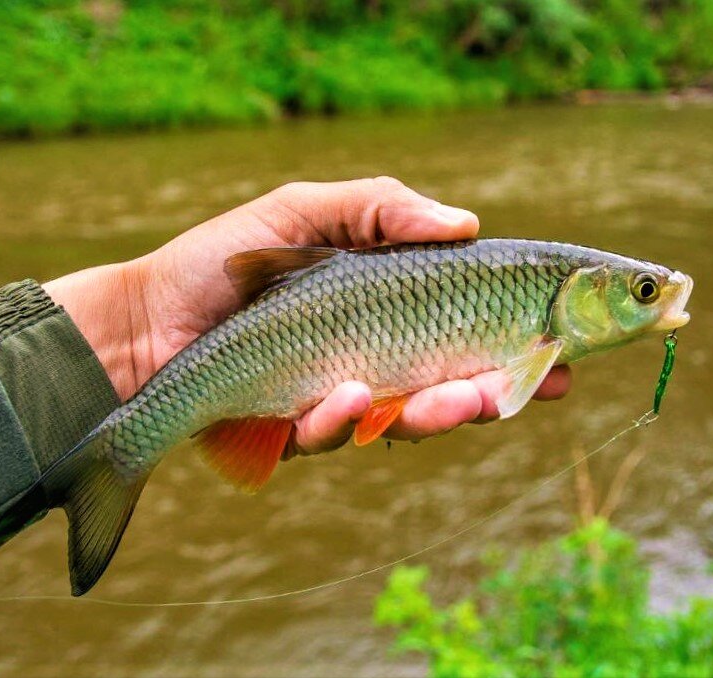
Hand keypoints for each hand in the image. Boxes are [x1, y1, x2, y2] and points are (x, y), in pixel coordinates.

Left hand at [44, 177, 570, 454]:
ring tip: (459, 400)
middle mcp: (377, 356)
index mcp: (388, 303)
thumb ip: (383, 209)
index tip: (569, 354)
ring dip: (440, 413)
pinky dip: (345, 417)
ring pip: (408, 419)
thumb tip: (468, 223)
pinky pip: (338, 432)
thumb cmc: (221, 261)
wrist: (142, 320)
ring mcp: (342, 398)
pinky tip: (345, 398)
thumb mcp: (306, 211)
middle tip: (531, 389)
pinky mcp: (302, 431)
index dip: (525, 344)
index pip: (473, 327)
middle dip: (496, 392)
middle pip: (456, 384)